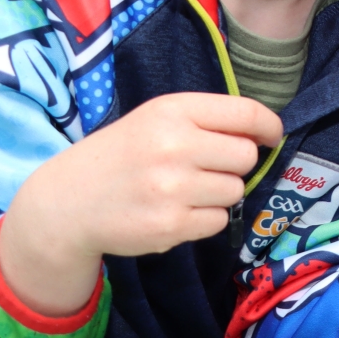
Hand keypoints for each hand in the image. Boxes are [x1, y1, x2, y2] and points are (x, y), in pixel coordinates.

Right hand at [0, 94, 282, 316]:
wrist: (68, 202)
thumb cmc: (124, 155)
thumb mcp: (157, 119)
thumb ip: (208, 120)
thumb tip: (267, 133)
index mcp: (173, 111)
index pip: (247, 114)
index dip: (269, 127)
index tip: (271, 137)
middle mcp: (173, 146)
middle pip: (246, 156)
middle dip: (235, 164)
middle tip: (205, 167)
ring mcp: (171, 188)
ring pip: (235, 191)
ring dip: (218, 193)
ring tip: (183, 190)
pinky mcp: (170, 226)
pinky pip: (218, 220)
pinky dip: (204, 219)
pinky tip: (175, 211)